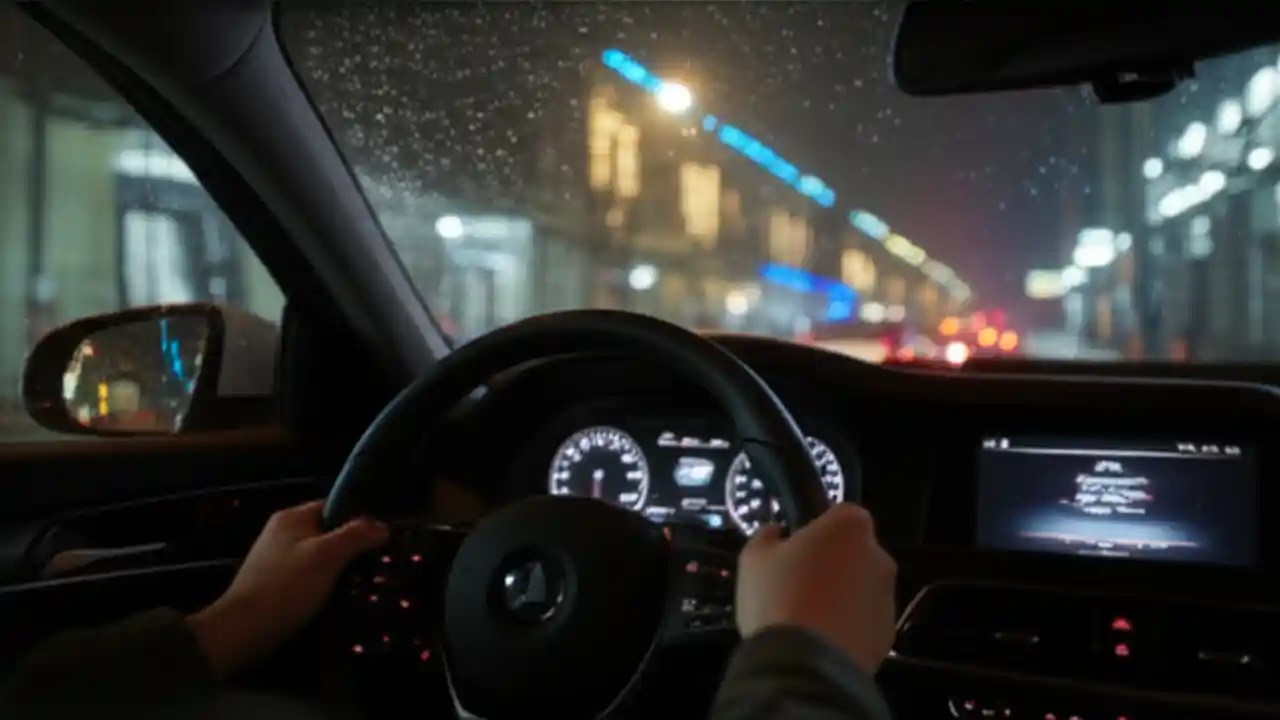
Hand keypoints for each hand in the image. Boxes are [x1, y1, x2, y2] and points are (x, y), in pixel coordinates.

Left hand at [186, 500, 388, 675]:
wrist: (244, 630)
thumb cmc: (286, 586)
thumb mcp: (326, 556)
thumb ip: (356, 536)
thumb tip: (384, 526)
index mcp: (292, 517)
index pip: (334, 505)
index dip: (360, 517)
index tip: (383, 536)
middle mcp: (284, 533)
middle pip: (329, 531)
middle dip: (354, 546)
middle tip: (379, 561)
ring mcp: (279, 559)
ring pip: (322, 556)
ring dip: (342, 567)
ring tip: (367, 581)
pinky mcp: (279, 583)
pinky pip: (312, 575)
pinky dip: (328, 583)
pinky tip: (343, 596)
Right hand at [735, 503, 896, 673]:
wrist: (805, 664)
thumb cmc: (779, 597)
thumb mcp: (754, 558)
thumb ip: (767, 536)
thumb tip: (775, 533)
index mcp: (850, 527)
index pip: (840, 513)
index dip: (817, 529)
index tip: (796, 549)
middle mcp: (879, 556)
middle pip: (854, 552)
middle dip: (833, 563)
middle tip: (798, 584)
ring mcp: (888, 597)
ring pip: (861, 588)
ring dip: (841, 596)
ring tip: (807, 619)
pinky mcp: (888, 634)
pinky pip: (864, 621)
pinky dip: (848, 627)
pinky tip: (821, 641)